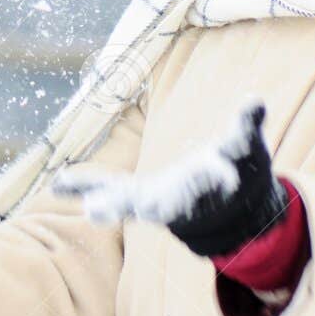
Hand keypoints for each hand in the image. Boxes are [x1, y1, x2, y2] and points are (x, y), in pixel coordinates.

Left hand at [52, 99, 288, 256]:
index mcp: (215, 182)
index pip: (214, 177)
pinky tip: (59, 184)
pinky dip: (88, 190)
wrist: (230, 215)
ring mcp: (161, 201)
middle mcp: (187, 197)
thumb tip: (255, 100)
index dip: (216, 174)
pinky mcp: (142, 198)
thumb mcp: (245, 150)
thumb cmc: (238, 171)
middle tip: (150, 208)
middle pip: (175, 201)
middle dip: (165, 203)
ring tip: (93, 209)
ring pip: (139, 205)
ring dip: (117, 206)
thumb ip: (245, 127)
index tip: (222, 176)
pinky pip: (111, 192)